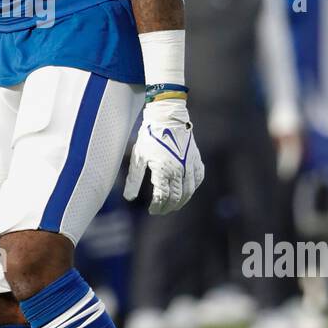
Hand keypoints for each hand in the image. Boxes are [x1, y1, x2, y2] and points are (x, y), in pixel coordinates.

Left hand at [124, 98, 203, 214]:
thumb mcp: (138, 157)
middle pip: (176, 198)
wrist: (167, 117)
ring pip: (189, 192)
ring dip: (181, 202)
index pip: (162, 197)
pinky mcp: (196, 159)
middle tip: (161, 210)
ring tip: (173, 205)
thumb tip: (129, 198)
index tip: (152, 211)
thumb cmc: (150, 136)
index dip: (157, 207)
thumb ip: (134, 179)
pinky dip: (193, 188)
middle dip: (168, 207)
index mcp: (163, 171)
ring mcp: (190, 165)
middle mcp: (179, 171)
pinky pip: (198, 179)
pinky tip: (187, 191)